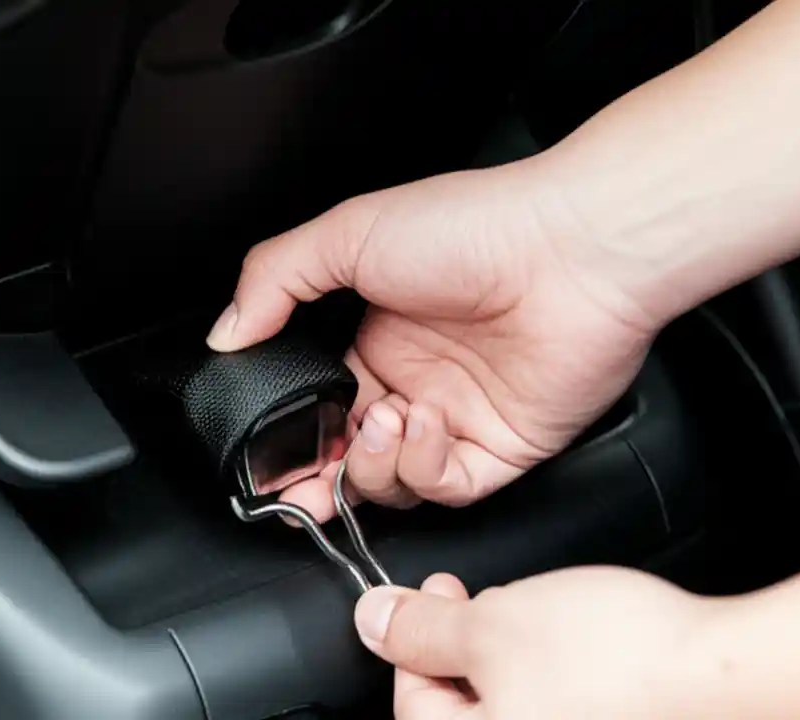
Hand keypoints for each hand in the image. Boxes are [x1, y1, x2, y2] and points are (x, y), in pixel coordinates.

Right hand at [208, 160, 658, 519]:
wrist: (574, 247)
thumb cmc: (475, 226)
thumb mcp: (349, 234)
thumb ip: (274, 280)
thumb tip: (225, 333)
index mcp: (377, 334)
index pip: (319, 404)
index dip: (291, 434)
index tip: (264, 454)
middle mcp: (415, 379)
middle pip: (349, 455)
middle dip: (317, 478)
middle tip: (298, 486)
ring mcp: (458, 417)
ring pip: (392, 482)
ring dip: (371, 465)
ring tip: (380, 421)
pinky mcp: (502, 448)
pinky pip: (445, 488)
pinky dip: (422, 469)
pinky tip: (424, 423)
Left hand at [356, 569, 722, 718]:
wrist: (723, 677)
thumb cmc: (614, 663)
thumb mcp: (490, 626)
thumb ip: (420, 630)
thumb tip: (373, 622)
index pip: (413, 706)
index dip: (413, 642)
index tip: (431, 600)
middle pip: (464, 710)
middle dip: (468, 647)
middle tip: (486, 604)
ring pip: (515, 707)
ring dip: (513, 660)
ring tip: (542, 620)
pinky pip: (561, 711)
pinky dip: (555, 679)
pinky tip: (580, 647)